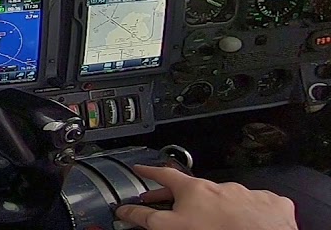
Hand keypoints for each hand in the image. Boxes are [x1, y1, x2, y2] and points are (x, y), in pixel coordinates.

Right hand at [115, 164, 297, 229]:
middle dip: (182, 196)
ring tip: (213, 222)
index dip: (149, 172)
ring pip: (226, 197)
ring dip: (216, 206)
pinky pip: (256, 204)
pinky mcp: (270, 205)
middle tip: (169, 203)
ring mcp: (247, 194)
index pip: (164, 174)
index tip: (141, 169)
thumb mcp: (170, 227)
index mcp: (194, 188)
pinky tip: (245, 223)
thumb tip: (124, 212)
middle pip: (195, 188)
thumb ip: (145, 217)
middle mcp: (220, 187)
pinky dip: (248, 211)